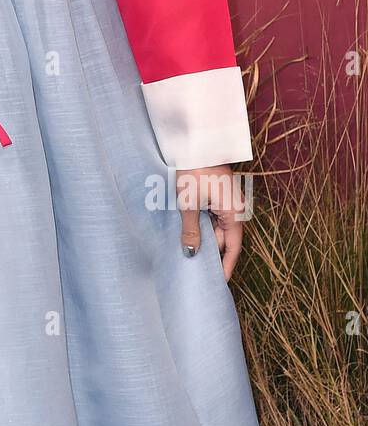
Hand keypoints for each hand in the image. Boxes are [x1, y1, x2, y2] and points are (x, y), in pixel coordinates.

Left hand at [174, 165, 244, 281]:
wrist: (197, 142)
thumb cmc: (194, 171)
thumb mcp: (190, 203)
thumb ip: (192, 230)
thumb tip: (192, 253)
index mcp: (235, 213)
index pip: (233, 247)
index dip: (227, 266)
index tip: (220, 284)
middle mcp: (235, 209)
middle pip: (224, 238)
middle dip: (211, 253)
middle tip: (197, 271)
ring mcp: (227, 201)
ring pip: (217, 227)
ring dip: (205, 238)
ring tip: (190, 255)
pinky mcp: (219, 194)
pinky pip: (213, 216)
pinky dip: (203, 225)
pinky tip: (190, 233)